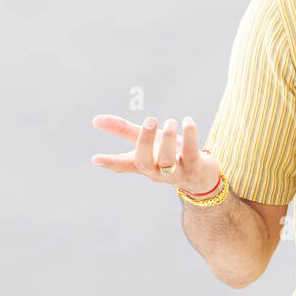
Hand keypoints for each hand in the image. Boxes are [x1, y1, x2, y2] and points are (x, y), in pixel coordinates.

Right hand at [90, 114, 219, 195]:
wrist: (200, 176)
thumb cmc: (169, 155)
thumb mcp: (148, 141)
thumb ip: (124, 130)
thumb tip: (95, 120)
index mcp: (143, 164)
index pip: (123, 166)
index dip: (110, 163)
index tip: (96, 158)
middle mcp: (157, 171)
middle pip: (144, 162)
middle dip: (145, 141)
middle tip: (149, 120)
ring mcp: (176, 172)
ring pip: (168, 160)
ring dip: (169, 139)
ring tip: (171, 121)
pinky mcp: (195, 168)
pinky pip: (191, 152)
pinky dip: (190, 136)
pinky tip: (187, 121)